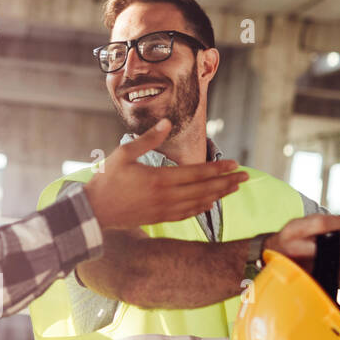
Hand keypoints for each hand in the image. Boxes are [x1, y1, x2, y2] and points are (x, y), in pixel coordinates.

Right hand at [84, 119, 247, 229]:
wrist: (93, 211)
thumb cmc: (106, 180)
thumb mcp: (123, 154)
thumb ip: (148, 139)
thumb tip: (167, 121)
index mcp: (159, 179)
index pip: (197, 173)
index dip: (218, 169)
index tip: (235, 164)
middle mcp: (166, 197)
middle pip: (204, 189)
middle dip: (227, 182)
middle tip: (246, 177)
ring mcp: (163, 210)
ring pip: (199, 203)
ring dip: (219, 195)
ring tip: (234, 189)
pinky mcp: (159, 218)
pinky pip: (187, 214)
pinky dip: (202, 208)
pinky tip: (211, 203)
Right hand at [264, 213, 339, 273]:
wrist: (275, 256)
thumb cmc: (290, 239)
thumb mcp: (300, 223)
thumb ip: (323, 221)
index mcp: (294, 231)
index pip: (321, 225)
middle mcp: (296, 249)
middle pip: (332, 244)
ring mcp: (303, 266)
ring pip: (336, 259)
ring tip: (337, 246)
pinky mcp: (311, 278)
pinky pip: (336, 273)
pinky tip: (334, 260)